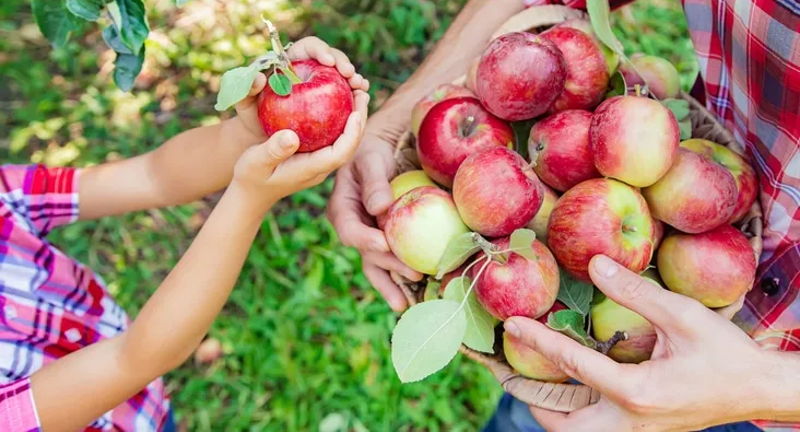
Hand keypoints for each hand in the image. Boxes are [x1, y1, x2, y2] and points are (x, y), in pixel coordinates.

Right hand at [231, 90, 368, 211]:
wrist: (250, 194)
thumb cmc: (250, 176)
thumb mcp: (255, 161)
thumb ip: (273, 150)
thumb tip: (292, 136)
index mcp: (310, 169)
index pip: (340, 153)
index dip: (352, 133)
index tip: (356, 111)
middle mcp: (320, 168)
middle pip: (349, 145)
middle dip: (359, 120)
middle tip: (362, 92)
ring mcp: (319, 164)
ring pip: (345, 142)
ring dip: (353, 119)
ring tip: (357, 93)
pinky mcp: (315, 158)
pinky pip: (334, 139)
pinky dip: (340, 120)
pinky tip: (338, 101)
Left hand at [232, 36, 369, 141]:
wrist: (264, 133)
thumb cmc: (253, 115)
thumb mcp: (245, 102)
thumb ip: (246, 89)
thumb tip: (260, 77)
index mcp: (292, 59)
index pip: (311, 46)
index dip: (321, 50)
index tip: (327, 62)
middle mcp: (311, 67)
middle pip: (332, 57)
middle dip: (344, 63)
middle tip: (349, 75)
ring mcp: (323, 84)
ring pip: (343, 75)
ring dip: (354, 80)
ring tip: (360, 88)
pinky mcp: (331, 101)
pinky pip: (346, 96)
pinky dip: (356, 96)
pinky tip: (362, 100)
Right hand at [327, 116, 422, 311]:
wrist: (382, 152)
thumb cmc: (373, 152)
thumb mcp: (370, 160)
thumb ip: (373, 182)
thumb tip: (379, 207)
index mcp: (342, 210)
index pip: (350, 230)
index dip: (365, 240)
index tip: (384, 244)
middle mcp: (355, 229)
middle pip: (368, 254)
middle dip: (389, 267)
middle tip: (413, 273)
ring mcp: (370, 239)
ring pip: (378, 267)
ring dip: (393, 285)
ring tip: (408, 304)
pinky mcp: (387, 243)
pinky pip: (394, 263)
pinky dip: (404, 278)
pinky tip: (419, 293)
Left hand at [504, 255, 776, 431]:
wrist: (757, 391)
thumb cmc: (725, 354)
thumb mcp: (683, 316)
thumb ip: (635, 292)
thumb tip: (594, 263)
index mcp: (636, 393)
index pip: (572, 364)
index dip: (538, 340)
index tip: (511, 323)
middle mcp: (628, 421)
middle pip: (559, 420)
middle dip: (528, 396)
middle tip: (504, 367)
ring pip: (573, 431)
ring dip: (546, 408)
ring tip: (524, 376)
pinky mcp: (640, 431)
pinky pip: (591, 427)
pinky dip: (570, 410)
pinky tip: (562, 384)